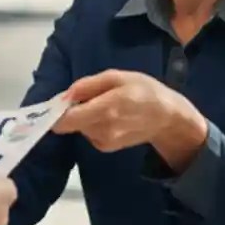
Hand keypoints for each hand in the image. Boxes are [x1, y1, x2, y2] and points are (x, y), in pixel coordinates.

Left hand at [54, 70, 207, 168]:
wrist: (167, 118)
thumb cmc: (143, 90)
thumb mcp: (117, 77)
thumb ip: (87, 85)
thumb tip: (64, 95)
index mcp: (105, 109)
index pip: (66, 120)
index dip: (57, 112)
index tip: (58, 103)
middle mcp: (102, 129)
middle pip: (70, 123)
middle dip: (73, 110)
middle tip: (89, 97)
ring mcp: (104, 141)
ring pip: (80, 127)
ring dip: (85, 117)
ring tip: (106, 105)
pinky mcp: (106, 147)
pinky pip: (89, 133)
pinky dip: (93, 125)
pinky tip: (110, 117)